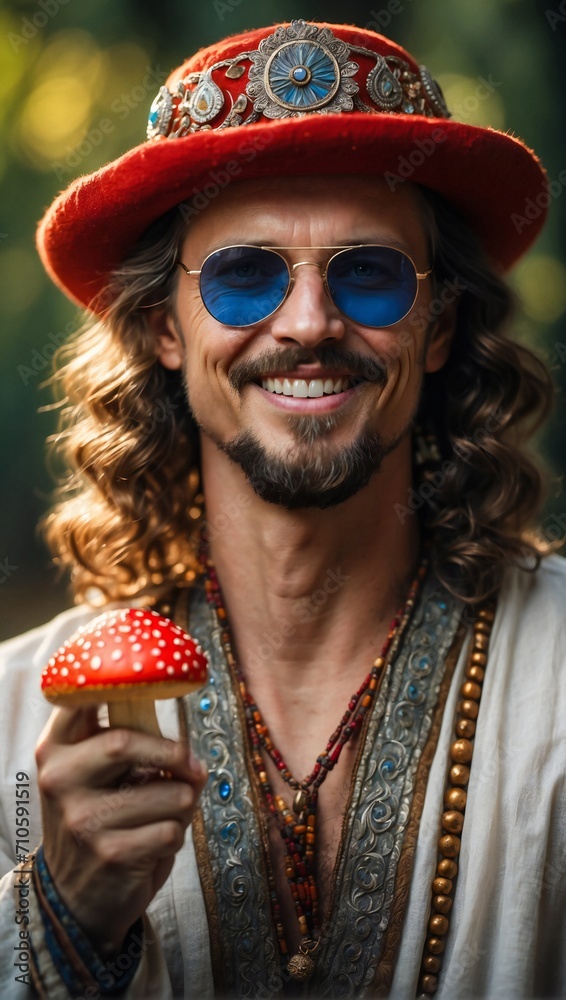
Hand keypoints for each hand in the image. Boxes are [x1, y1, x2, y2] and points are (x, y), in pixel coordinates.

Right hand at [35, 705, 206, 955]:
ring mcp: (83, 819)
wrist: (75, 897)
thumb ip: (125, 745)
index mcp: (56, 750)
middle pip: (125, 740)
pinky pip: (171, 829)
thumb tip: (185, 746)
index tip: (148, 672)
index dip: (113, 680)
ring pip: (167, 792)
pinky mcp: (111, 853)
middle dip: (172, 753)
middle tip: (191, 766)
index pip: (80, 699)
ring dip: (182, 804)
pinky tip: (152, 844)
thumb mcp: (94, 777)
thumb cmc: (98, 821)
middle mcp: (60, 779)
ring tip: (162, 815)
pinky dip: (175, 836)